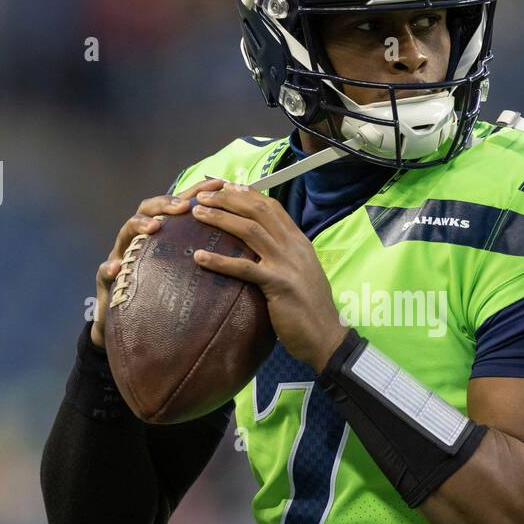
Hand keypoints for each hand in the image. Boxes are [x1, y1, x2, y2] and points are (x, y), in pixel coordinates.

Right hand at [90, 178, 224, 348]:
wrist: (132, 322)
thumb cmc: (166, 293)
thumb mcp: (190, 271)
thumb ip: (211, 253)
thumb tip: (248, 242)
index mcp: (164, 234)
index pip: (179, 206)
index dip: (197, 192)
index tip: (219, 184)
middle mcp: (141, 238)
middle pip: (149, 209)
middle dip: (165, 204)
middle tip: (183, 207)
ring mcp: (123, 255)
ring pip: (125, 231)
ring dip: (139, 225)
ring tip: (154, 227)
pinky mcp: (108, 279)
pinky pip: (105, 271)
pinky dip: (109, 268)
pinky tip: (116, 269)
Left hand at [192, 183, 346, 370]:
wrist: (327, 336)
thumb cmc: (311, 308)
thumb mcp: (302, 273)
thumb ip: (285, 256)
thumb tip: (262, 249)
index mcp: (299, 242)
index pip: (272, 207)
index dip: (247, 194)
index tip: (225, 187)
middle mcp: (294, 247)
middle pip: (258, 211)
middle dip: (229, 199)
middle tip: (203, 196)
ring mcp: (287, 264)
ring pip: (250, 231)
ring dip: (221, 218)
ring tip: (197, 214)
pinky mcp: (279, 285)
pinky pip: (244, 268)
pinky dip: (220, 261)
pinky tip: (200, 257)